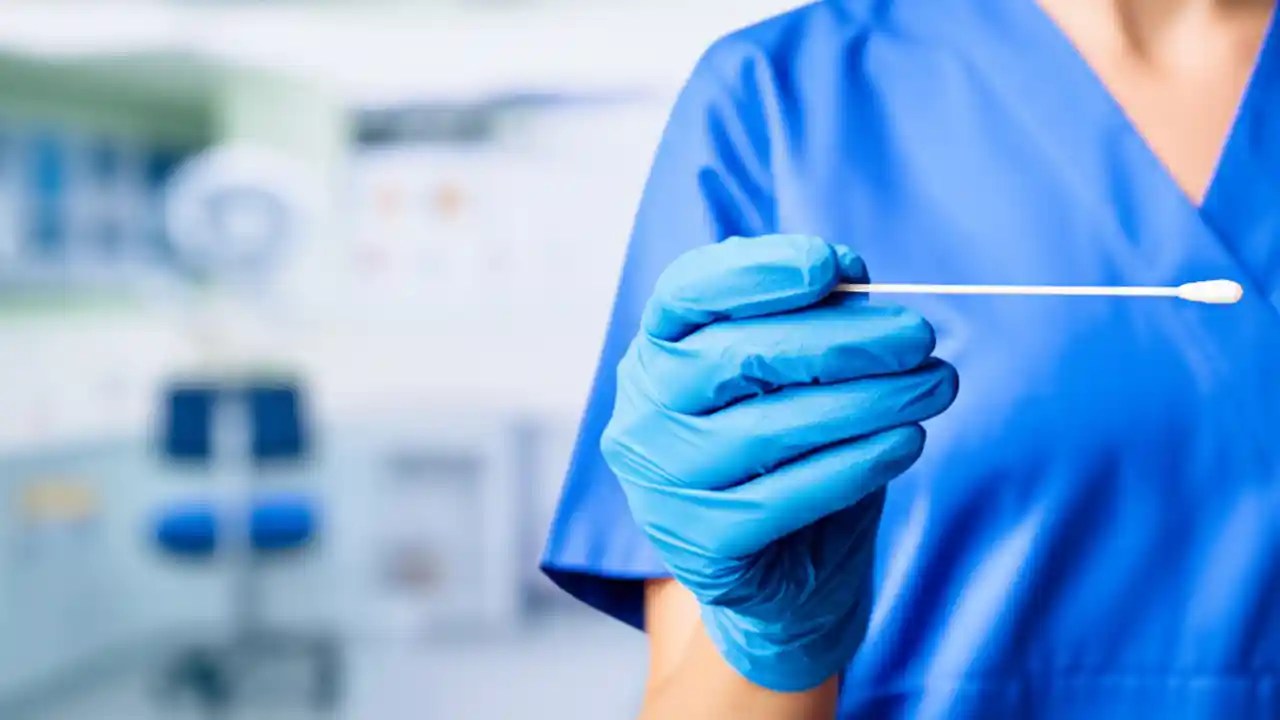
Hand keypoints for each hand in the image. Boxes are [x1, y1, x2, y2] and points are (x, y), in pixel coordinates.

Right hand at [601, 234, 957, 690]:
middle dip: (839, 341)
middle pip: (735, 358)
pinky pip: (785, 498)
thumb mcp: (794, 371)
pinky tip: (906, 442)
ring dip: (866, 402)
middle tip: (917, 335)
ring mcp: (663, 482)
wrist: (783, 568)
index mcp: (657, 349)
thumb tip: (853, 276)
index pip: (685, 293)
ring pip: (767, 430)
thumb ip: (810, 317)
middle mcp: (643, 412)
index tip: (831, 266)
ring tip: (934, 385)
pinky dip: (855, 464)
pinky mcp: (701, 543)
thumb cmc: (788, 445)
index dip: (754, 273)